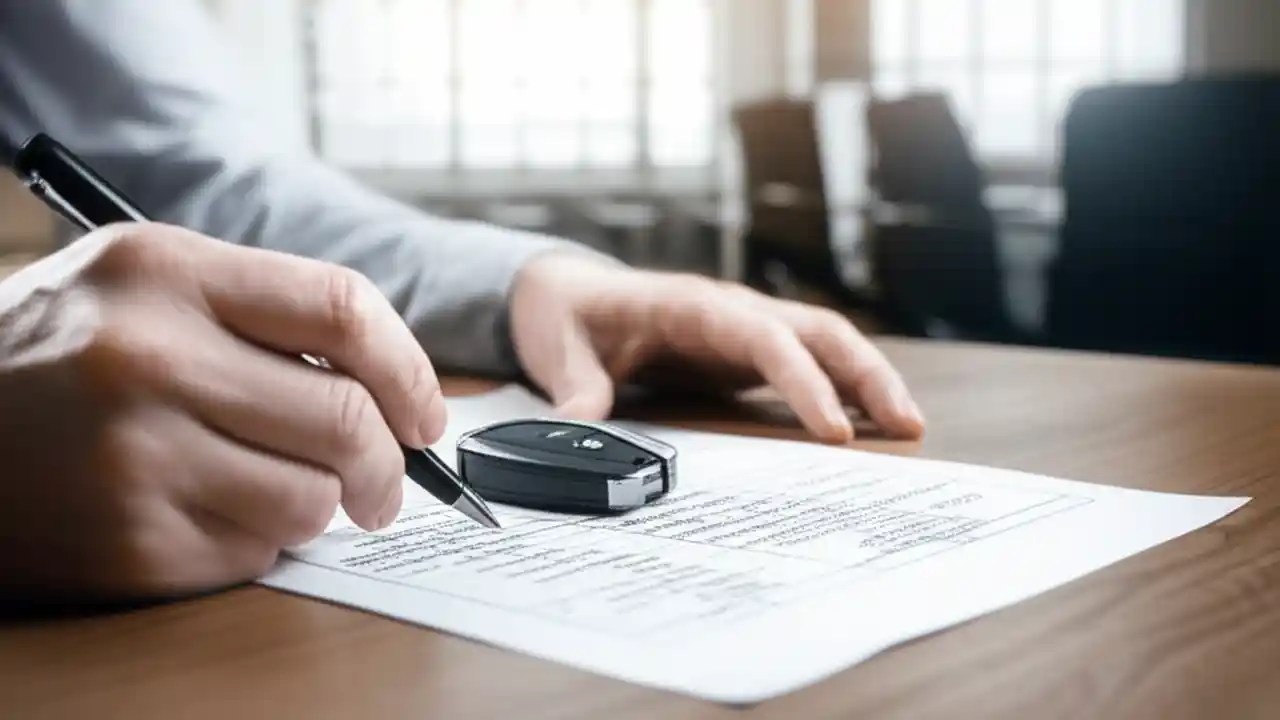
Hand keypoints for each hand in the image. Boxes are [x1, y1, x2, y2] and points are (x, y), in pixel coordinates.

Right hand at [0, 224, 441, 603]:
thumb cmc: (56, 356)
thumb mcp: (142, 287)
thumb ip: (262, 312)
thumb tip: (393, 384)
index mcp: (164, 270)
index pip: (344, 306)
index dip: (410, 368)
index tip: (425, 414)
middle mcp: (148, 357)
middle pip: (347, 416)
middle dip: (391, 464)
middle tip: (388, 484)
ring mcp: (134, 456)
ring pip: (314, 498)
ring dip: (320, 506)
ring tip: (278, 491)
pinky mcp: (127, 543)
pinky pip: (255, 553)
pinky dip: (256, 541)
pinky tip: (204, 513)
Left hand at [509, 254, 924, 442]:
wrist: (566, 295)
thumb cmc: (567, 316)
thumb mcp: (559, 348)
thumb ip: (576, 386)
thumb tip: (582, 426)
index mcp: (694, 306)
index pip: (765, 339)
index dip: (804, 381)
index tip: (835, 430)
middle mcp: (732, 311)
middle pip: (818, 331)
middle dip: (866, 374)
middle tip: (908, 426)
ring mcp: (745, 328)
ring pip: (825, 343)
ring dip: (868, 379)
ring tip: (909, 428)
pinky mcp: (745, 351)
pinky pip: (807, 363)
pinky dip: (843, 388)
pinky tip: (868, 425)